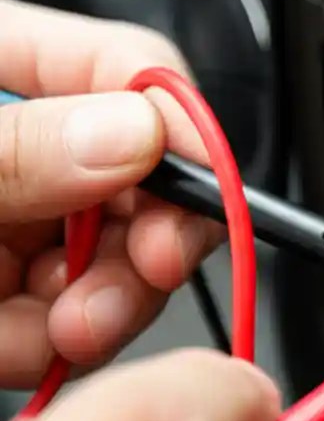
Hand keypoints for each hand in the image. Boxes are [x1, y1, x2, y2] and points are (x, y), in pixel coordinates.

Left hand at [0, 0, 225, 387]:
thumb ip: (20, 145)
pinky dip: (44, 347)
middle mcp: (22, 152)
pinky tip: (5, 341)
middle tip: (139, 276)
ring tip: (49, 332)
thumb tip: (136, 135)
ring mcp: (10, 225)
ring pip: (114, 269)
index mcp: (3, 73)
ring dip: (97, 312)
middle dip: (144, 248)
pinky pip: (60, 327)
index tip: (207, 194)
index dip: (184, 129)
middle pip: (144, 185)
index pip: (132, 73)